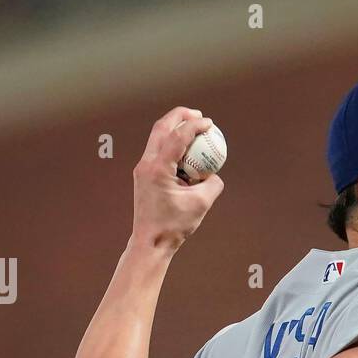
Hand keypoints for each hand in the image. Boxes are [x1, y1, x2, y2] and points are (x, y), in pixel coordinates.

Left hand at [131, 107, 224, 250]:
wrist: (150, 242)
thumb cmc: (174, 226)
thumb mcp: (201, 204)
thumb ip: (213, 184)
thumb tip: (215, 173)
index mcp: (158, 168)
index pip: (177, 137)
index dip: (195, 125)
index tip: (209, 123)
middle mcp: (146, 164)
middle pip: (161, 128)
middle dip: (180, 116)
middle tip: (198, 115)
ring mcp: (142, 169)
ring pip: (157, 137)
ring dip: (175, 128)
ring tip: (193, 129)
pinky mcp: (144, 175)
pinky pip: (158, 152)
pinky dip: (172, 145)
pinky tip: (187, 152)